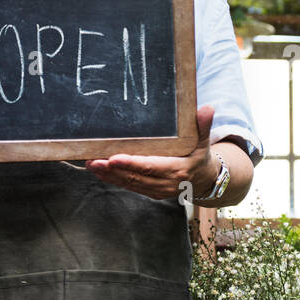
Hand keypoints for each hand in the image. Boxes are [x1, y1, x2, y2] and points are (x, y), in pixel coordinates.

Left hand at [85, 105, 216, 199]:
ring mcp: (158, 190)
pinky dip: (114, 179)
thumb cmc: (200, 156)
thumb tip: (207, 107)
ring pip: (130, 183)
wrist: (204, 179)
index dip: (132, 164)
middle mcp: (166, 183)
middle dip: (113, 170)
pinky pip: (130, 186)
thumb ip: (203, 125)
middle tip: (94, 161)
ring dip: (109, 175)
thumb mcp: (204, 141)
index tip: (114, 158)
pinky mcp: (151, 192)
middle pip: (135, 177)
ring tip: (91, 164)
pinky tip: (100, 172)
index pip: (151, 167)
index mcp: (178, 170)